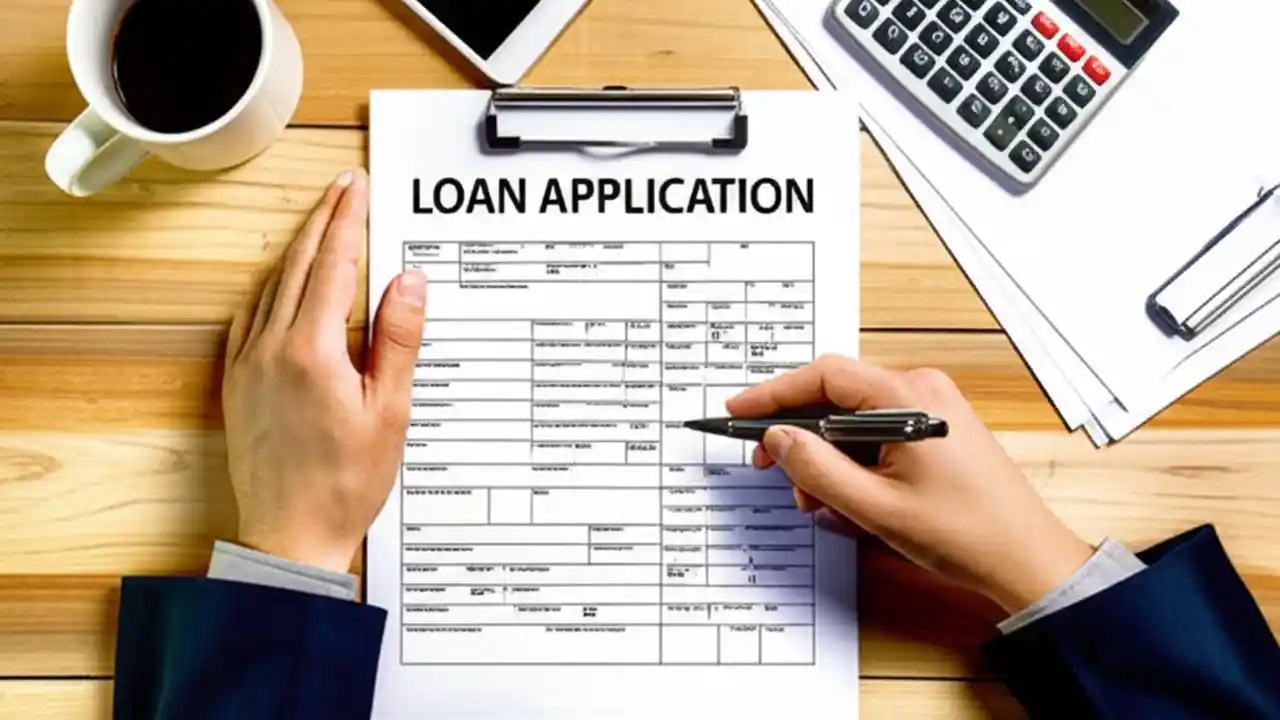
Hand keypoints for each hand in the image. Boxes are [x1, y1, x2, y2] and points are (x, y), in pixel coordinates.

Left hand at [222, 169, 425, 572]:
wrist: (290, 535)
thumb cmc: (345, 484)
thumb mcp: (390, 411)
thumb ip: (398, 340)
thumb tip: (408, 283)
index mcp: (312, 351)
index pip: (334, 264)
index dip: (348, 220)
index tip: (357, 189)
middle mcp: (271, 349)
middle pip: (300, 265)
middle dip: (323, 220)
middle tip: (343, 189)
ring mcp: (249, 365)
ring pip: (272, 287)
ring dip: (299, 249)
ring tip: (320, 225)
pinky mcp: (238, 384)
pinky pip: (250, 318)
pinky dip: (270, 289)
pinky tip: (281, 286)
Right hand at [728, 355, 1092, 612]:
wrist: (1026, 558)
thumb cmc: (966, 533)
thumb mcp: (875, 506)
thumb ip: (818, 468)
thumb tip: (778, 439)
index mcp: (909, 396)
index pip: (824, 376)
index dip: (774, 393)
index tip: (739, 410)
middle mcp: (921, 390)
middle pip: (835, 396)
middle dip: (799, 436)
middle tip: (768, 466)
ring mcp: (930, 409)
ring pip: (852, 420)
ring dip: (825, 457)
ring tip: (816, 500)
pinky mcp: (933, 430)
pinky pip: (875, 433)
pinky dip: (851, 462)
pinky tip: (844, 498)